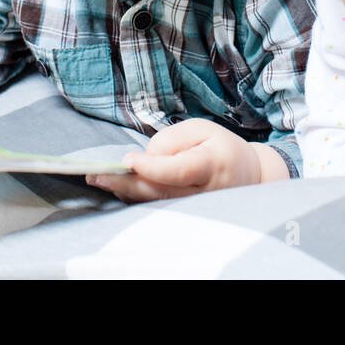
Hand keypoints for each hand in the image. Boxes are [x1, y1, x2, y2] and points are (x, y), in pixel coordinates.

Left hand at [85, 119, 265, 202]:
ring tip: (98, 179)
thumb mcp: (200, 129)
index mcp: (211, 164)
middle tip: (96, 175)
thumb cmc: (219, 147)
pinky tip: (116, 187)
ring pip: (155, 202)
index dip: (152, 167)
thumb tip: (144, 159)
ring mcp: (194, 208)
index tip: (128, 160)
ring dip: (124, 191)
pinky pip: (157, 207)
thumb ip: (171, 141)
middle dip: (125, 183)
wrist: (248, 176)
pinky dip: (134, 197)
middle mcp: (204, 191)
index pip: (179, 170)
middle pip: (160, 191)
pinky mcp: (185, 214)